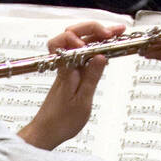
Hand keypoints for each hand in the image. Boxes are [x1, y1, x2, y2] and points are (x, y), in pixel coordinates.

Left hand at [18, 21, 122, 150]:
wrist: (45, 133)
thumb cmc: (60, 122)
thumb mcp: (82, 102)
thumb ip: (91, 78)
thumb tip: (101, 56)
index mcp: (66, 70)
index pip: (67, 39)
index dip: (84, 33)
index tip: (103, 37)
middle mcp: (65, 66)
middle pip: (73, 34)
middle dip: (94, 28)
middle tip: (115, 32)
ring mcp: (67, 69)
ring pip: (79, 43)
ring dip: (95, 36)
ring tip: (114, 36)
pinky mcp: (71, 75)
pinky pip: (82, 55)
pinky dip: (94, 49)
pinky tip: (105, 51)